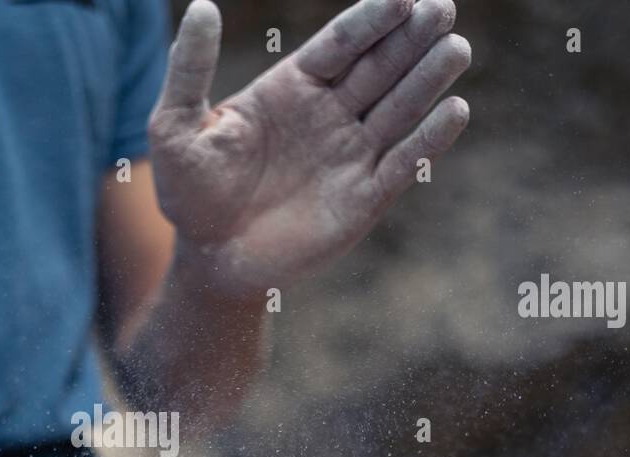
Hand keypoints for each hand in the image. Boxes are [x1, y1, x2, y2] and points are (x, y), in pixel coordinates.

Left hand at [149, 0, 470, 292]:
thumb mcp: (175, 127)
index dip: (371, 18)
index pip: (341, 43)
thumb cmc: (189, 191)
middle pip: (380, 66)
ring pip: (399, 108)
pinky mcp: (364, 199)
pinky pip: (403, 164)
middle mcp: (331, 113)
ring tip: (454, 48)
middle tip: (442, 7)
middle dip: (412, 37)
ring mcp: (351, 154)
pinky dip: (429, 140)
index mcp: (294, 87)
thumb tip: (201, 7)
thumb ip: (189, 69)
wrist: (208, 258)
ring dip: (427, 79)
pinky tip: (455, 110)